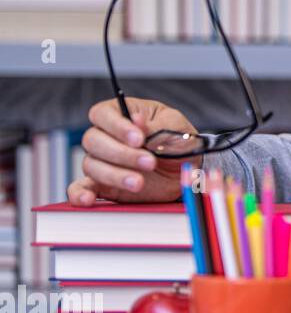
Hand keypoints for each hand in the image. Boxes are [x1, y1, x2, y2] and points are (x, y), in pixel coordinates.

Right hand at [67, 97, 200, 204]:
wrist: (187, 168)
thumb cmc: (179, 140)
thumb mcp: (175, 126)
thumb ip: (156, 125)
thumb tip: (137, 121)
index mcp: (121, 113)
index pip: (103, 114)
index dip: (117, 126)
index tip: (139, 139)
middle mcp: (106, 136)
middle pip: (93, 140)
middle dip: (122, 154)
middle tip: (149, 162)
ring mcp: (103, 160)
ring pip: (91, 165)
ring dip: (115, 175)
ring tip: (139, 183)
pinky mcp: (103, 184)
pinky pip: (81, 188)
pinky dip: (80, 194)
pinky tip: (87, 199)